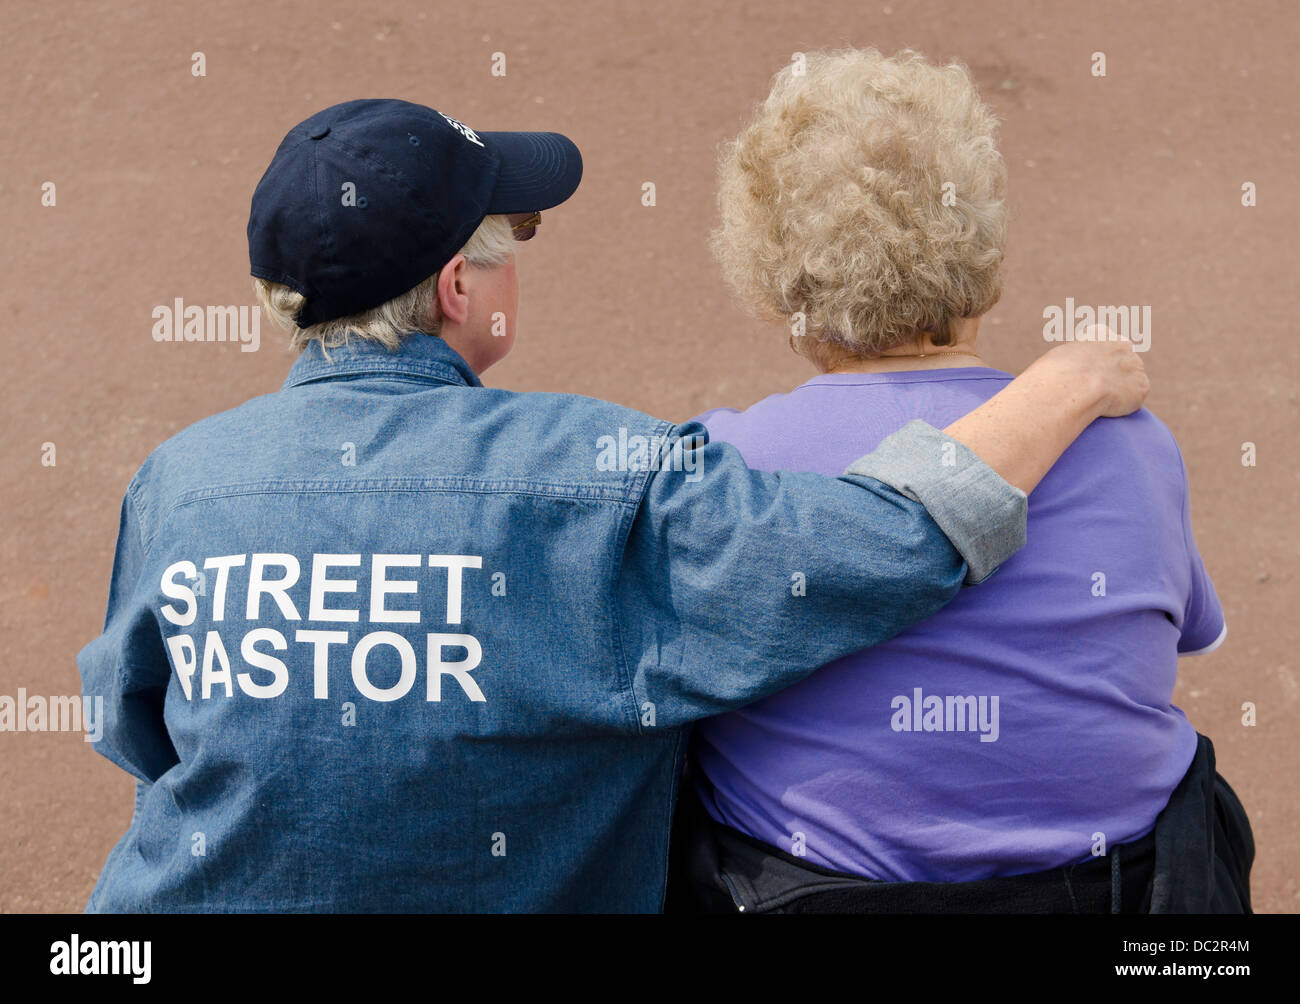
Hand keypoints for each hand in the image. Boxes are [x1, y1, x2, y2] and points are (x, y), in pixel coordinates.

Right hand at [1035, 326, 1149, 417]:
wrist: (1072, 386)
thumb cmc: (1055, 376)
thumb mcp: (1056, 361)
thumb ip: (1073, 363)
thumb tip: (1073, 378)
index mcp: (1098, 333)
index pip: (1104, 345)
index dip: (1096, 364)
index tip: (1087, 376)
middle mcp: (1121, 344)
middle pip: (1123, 362)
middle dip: (1114, 376)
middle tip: (1095, 393)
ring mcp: (1135, 365)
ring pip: (1131, 381)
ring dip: (1119, 392)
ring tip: (1097, 402)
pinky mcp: (1141, 386)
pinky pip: (1135, 400)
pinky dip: (1123, 407)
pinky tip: (1107, 408)